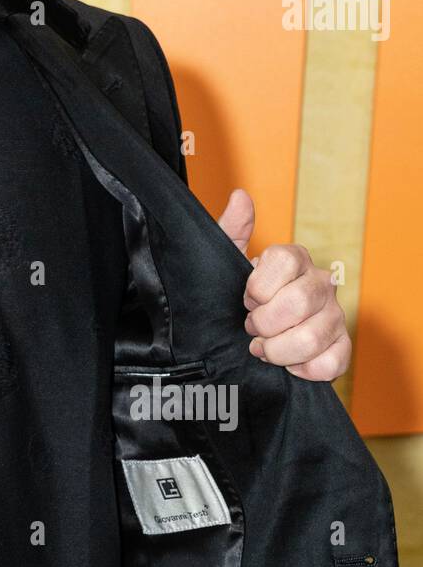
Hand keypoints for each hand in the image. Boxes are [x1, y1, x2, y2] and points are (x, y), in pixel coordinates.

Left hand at [217, 187, 350, 380]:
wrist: (245, 339)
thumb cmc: (236, 296)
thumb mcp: (225, 263)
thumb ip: (231, 230)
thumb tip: (240, 196)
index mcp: (295, 259)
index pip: (285, 261)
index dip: (257, 286)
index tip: (245, 298)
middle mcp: (321, 283)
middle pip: (298, 302)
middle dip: (263, 322)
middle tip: (250, 327)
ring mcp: (335, 316)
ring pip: (311, 338)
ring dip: (277, 350)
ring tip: (263, 348)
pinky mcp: (341, 348)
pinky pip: (330, 364)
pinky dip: (303, 370)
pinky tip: (288, 365)